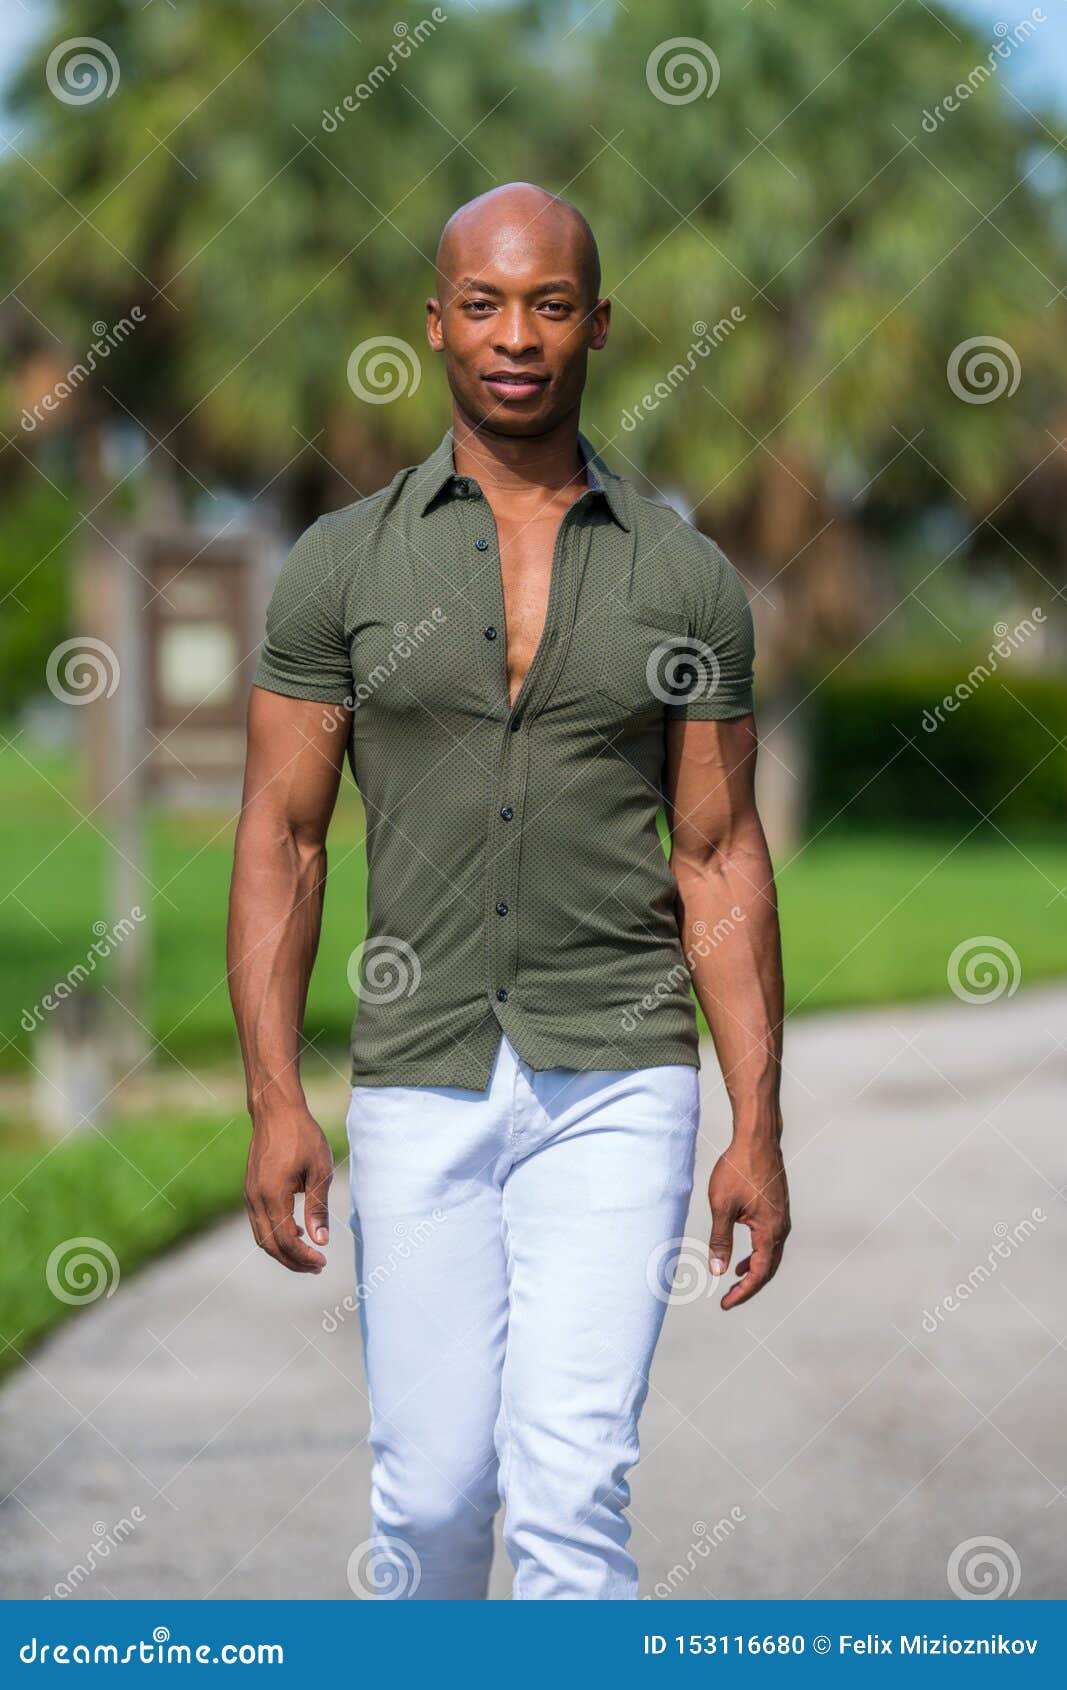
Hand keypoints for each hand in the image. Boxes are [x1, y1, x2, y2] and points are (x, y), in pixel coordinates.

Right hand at [245, 1107, 333, 1272]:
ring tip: (308, 1254)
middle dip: (293, 1261)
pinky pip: (259, 1222)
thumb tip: (320, 1241)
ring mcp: (249, 1194)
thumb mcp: (319, 1170)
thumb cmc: (302, 1136)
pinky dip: (275, 1234)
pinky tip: (294, 1230)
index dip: (303, 1257)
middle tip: (317, 1267)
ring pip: (261, 1236)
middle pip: (270, 1245)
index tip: (322, 1262)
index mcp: (272, 1195)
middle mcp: (255, 1199)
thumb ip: (318, 1207)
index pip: (285, 1240)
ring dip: (283, 1250)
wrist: (276, 1111)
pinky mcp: (250, 1189)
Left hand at [707, 1134, 789, 1309]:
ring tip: (735, 1279)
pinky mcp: (778, 1209)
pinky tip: (743, 1254)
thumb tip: (718, 1271)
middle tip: (728, 1299)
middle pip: (768, 1268)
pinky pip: (770, 1241)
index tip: (725, 1304)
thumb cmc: (739, 1169)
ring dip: (754, 1269)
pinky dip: (757, 1253)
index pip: (758, 1273)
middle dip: (748, 1286)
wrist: (758, 1140)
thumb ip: (720, 1240)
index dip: (742, 1292)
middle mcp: (781, 1228)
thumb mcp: (722, 1206)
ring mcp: (781, 1218)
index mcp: (770, 1231)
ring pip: (770, 1254)